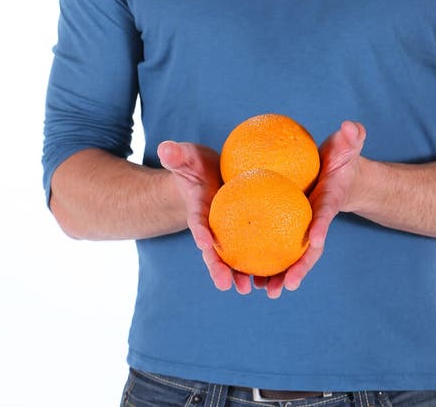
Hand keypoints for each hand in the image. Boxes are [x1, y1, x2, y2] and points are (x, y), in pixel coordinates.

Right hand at [157, 140, 253, 294]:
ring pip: (231, 256)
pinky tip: (271, 276)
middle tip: (225, 285)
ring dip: (237, 274)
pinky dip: (258, 262)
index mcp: (198, 209)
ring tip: (248, 289)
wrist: (206, 176)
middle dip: (217, 267)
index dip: (199, 231)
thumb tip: (164, 147)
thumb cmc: (195, 167)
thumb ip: (176, 155)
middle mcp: (211, 226)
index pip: (197, 221)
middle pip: (213, 249)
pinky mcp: (241, 231)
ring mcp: (225, 231)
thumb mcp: (186, 158)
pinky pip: (251, 248)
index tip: (203, 242)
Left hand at [256, 120, 365, 298]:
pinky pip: (278, 245)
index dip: (321, 226)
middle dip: (299, 268)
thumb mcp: (347, 146)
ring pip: (293, 255)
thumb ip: (351, 137)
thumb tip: (352, 127)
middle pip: (309, 248)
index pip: (325, 214)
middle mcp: (316, 220)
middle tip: (285, 286)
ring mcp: (303, 227)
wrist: (340, 174)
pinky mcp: (291, 227)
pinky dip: (269, 261)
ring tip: (266, 291)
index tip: (315, 239)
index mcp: (329, 202)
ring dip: (282, 274)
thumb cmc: (342, 159)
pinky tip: (251, 275)